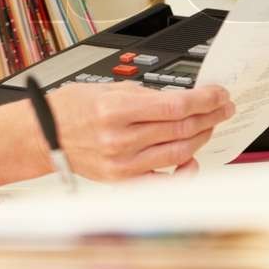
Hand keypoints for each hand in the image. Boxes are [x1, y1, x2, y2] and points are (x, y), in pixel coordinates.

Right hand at [42, 83, 233, 181]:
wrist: (45, 134)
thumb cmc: (71, 109)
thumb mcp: (107, 89)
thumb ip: (145, 96)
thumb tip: (182, 98)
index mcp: (115, 111)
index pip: (175, 106)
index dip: (204, 100)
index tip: (218, 94)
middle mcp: (120, 140)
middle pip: (181, 128)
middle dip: (210, 115)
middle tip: (223, 107)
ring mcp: (123, 163)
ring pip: (179, 151)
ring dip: (201, 136)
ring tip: (210, 124)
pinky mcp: (123, 180)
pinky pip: (163, 180)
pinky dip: (183, 170)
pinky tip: (192, 158)